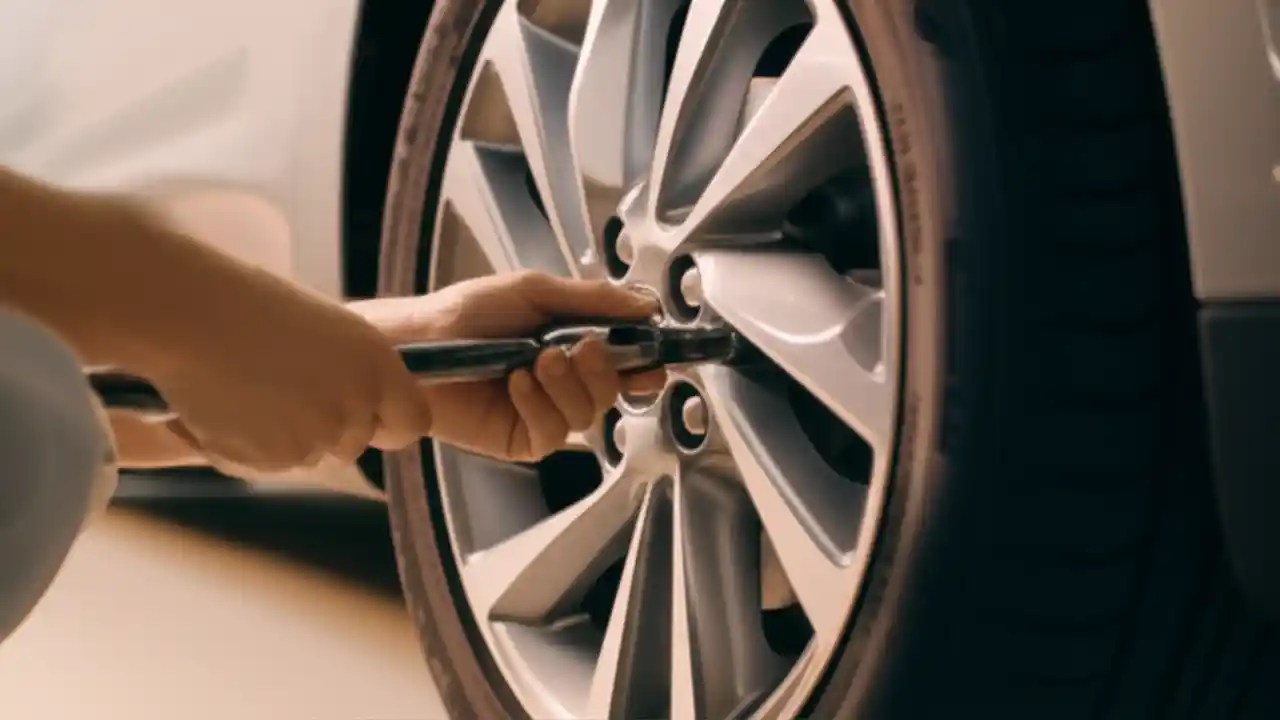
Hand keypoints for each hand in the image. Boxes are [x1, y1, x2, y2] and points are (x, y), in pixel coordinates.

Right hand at [139, 267, 430, 473]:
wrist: (189, 315)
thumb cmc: (254, 306)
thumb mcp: (329, 331)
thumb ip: (355, 372)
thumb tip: (362, 403)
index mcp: (377, 369)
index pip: (412, 422)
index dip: (391, 422)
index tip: (372, 416)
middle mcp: (353, 411)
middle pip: (354, 444)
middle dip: (328, 429)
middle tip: (287, 391)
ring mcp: (311, 441)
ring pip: (308, 456)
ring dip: (286, 437)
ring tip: (249, 389)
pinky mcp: (267, 462)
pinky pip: (266, 465)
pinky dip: (246, 446)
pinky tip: (222, 406)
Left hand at [356, 271, 664, 461]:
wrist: (417, 344)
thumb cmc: (465, 313)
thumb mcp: (534, 292)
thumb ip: (593, 300)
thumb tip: (646, 305)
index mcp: (572, 344)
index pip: (626, 361)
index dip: (644, 361)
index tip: (653, 355)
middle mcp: (563, 382)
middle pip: (613, 391)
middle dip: (603, 370)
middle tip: (579, 347)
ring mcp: (543, 412)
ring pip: (588, 415)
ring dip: (568, 386)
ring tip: (537, 361)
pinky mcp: (522, 440)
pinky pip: (553, 433)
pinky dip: (540, 406)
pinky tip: (516, 385)